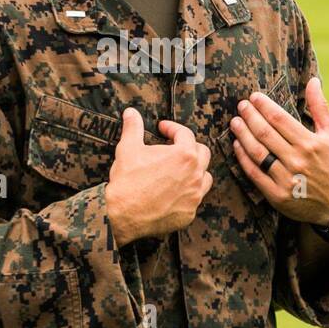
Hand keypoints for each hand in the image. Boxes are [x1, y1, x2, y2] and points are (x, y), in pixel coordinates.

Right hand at [106, 109, 212, 245]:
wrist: (123, 215)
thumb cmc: (127, 180)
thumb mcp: (128, 148)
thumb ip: (133, 127)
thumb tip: (131, 112)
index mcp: (184, 155)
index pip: (185, 134)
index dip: (172, 128)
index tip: (162, 128)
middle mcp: (195, 174)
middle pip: (202, 153)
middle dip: (188, 147)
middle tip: (172, 147)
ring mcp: (194, 195)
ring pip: (204, 176)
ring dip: (194, 170)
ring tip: (178, 169)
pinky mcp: (190, 212)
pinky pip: (195, 198)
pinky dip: (187, 192)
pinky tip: (174, 191)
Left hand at [229, 77, 328, 225]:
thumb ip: (320, 107)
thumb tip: (313, 81)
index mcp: (310, 143)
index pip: (280, 119)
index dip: (264, 106)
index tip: (254, 97)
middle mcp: (297, 160)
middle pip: (265, 133)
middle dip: (250, 116)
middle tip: (241, 105)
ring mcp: (286, 179)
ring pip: (257, 152)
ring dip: (242, 135)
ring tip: (235, 122)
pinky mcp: (276, 195)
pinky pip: (254, 173)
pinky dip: (243, 158)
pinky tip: (237, 145)